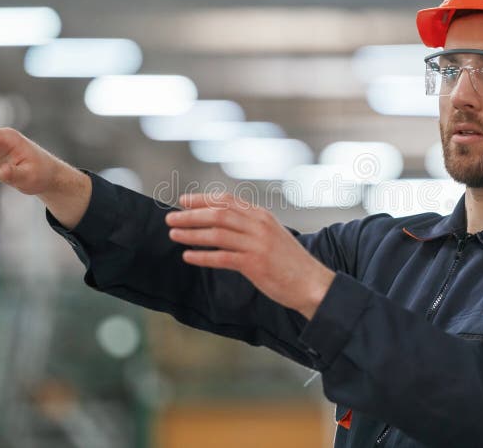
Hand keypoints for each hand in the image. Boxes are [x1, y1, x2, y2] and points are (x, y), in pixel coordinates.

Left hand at [165, 192, 334, 319]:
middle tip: (170, 218)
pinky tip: (188, 257)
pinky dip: (202, 256)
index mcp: (262, 215)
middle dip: (191, 215)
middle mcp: (259, 225)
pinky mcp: (255, 264)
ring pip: (217, 233)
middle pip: (217, 214)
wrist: (311, 283)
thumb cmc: (289, 262)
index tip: (182, 201)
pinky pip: (222, 257)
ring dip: (192, 234)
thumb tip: (222, 223)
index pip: (226, 200)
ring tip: (174, 235)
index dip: (202, 199)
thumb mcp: (272, 235)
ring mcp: (257, 244)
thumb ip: (250, 226)